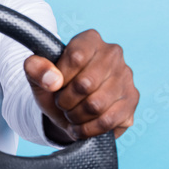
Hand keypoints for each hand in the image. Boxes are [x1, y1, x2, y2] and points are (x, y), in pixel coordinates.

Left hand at [23, 29, 138, 142]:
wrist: (69, 110)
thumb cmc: (55, 88)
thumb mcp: (38, 77)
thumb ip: (35, 69)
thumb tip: (53, 80)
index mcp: (90, 40)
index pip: (75, 58)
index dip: (60, 78)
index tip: (55, 85)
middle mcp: (113, 53)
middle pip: (85, 84)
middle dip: (66, 101)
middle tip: (62, 103)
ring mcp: (126, 76)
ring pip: (96, 105)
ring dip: (76, 116)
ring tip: (71, 113)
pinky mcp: (132, 99)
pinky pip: (108, 121)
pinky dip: (88, 129)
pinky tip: (81, 126)